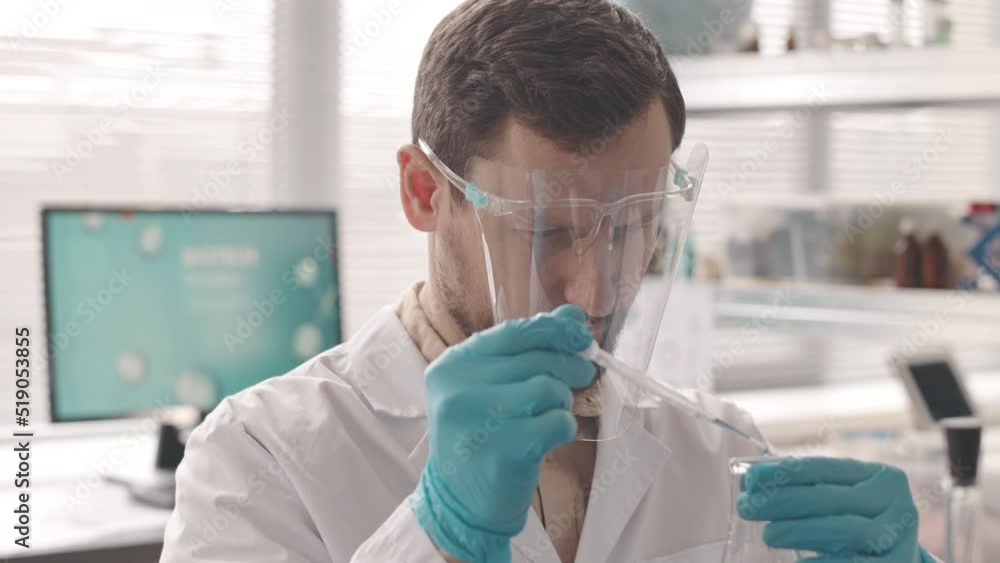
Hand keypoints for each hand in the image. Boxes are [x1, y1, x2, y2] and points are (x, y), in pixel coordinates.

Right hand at [410, 305, 594, 562]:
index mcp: (453, 365)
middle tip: (581, 378)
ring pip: (549, 388)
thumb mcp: (493, 387)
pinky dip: (564, 428)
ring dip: (562, 401)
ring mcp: (478, 418)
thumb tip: (573, 315)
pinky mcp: (503, 449)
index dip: (554, 329)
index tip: (581, 334)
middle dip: (568, 367)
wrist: (460, 504)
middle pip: (537, 359)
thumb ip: (529, 348)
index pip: (513, 332)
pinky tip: (548, 439)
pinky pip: (557, 421)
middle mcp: (458, 387)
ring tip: (549, 416)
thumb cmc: (482, 438)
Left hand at [738, 457, 934, 562]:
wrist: (893, 560)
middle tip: (748, 507)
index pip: (825, 469)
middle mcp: (897, 504)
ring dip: (802, 531)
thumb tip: (751, 481)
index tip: (750, 478)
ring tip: (768, 534)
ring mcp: (901, 538)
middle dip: (784, 501)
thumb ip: (805, 489)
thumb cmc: (857, 525)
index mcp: (880, 477)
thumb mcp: (840, 502)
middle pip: (832, 499)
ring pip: (849, 530)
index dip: (785, 472)